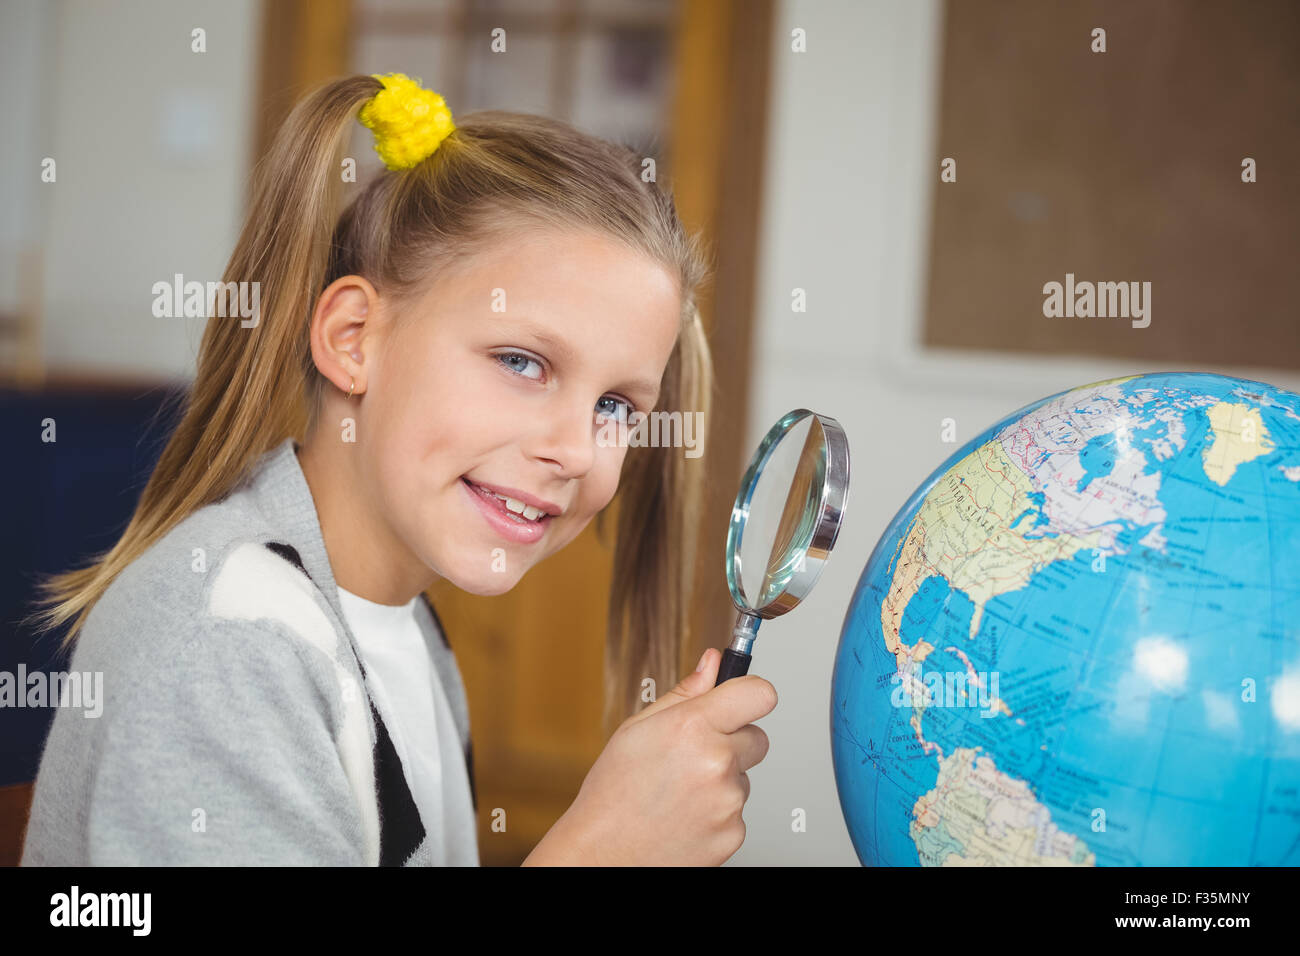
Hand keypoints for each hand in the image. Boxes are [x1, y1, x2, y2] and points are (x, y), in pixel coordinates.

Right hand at [523, 647, 775, 865]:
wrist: (604, 854)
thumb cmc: (614, 791)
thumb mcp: (638, 729)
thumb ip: (685, 693)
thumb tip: (712, 662)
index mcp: (693, 727)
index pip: (759, 694)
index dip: (752, 692)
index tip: (743, 697)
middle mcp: (716, 763)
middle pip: (757, 738)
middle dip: (733, 741)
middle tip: (693, 754)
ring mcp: (728, 802)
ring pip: (743, 777)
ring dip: (721, 779)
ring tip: (678, 791)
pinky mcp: (733, 834)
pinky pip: (737, 810)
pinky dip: (717, 812)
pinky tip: (684, 814)